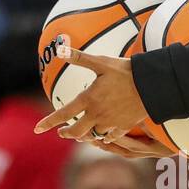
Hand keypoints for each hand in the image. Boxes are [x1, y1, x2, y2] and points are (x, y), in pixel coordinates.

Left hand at [32, 41, 171, 153]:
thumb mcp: (101, 62)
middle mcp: (98, 114)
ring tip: (79, 134)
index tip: (37, 129)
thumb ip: (79, 57)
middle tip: (61, 132)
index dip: (48, 122)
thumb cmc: (125, 71)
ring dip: (84, 136)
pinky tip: (103, 137)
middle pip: (77, 132)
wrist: (152, 85)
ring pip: (93, 136)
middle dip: (67, 133)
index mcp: (89, 99)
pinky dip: (105, 138)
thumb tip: (59, 49)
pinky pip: (111, 138)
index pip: (63, 114)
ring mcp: (111, 122)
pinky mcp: (124, 126)